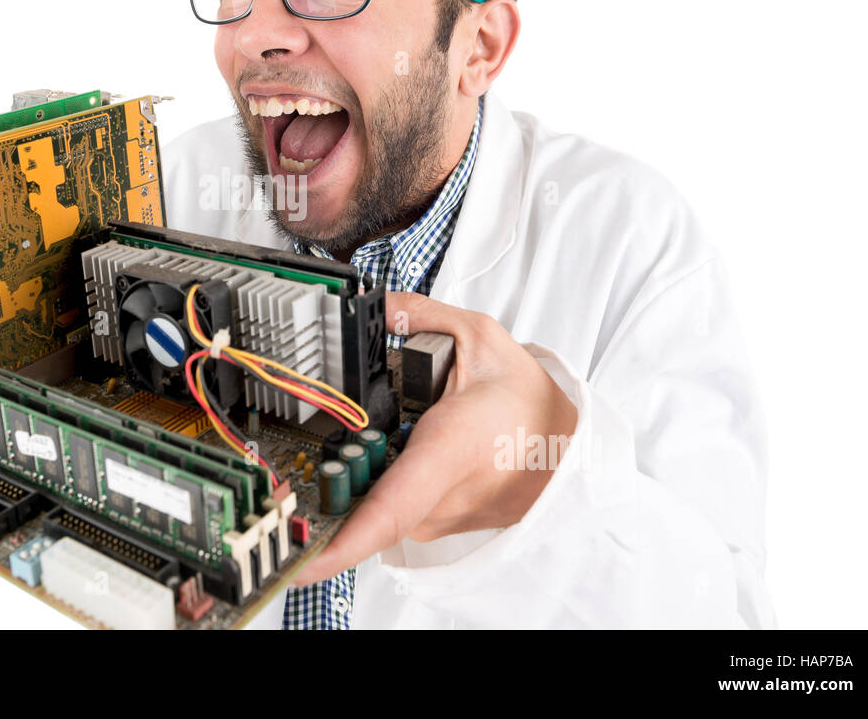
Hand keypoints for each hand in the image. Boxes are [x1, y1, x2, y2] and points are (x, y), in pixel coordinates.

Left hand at [294, 290, 577, 585]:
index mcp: (450, 450)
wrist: (569, 446)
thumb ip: (420, 315)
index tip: (298, 560)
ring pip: (371, 498)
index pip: (387, 510)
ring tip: (371, 434)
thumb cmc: (530, 402)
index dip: (338, 542)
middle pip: (358, 498)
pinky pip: (390, 504)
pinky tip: (385, 449)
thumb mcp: (481, 338)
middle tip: (308, 454)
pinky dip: (376, 479)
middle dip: (325, 476)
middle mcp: (441, 498)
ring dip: (354, 470)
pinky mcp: (436, 525)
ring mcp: (439, 519)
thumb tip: (376, 306)